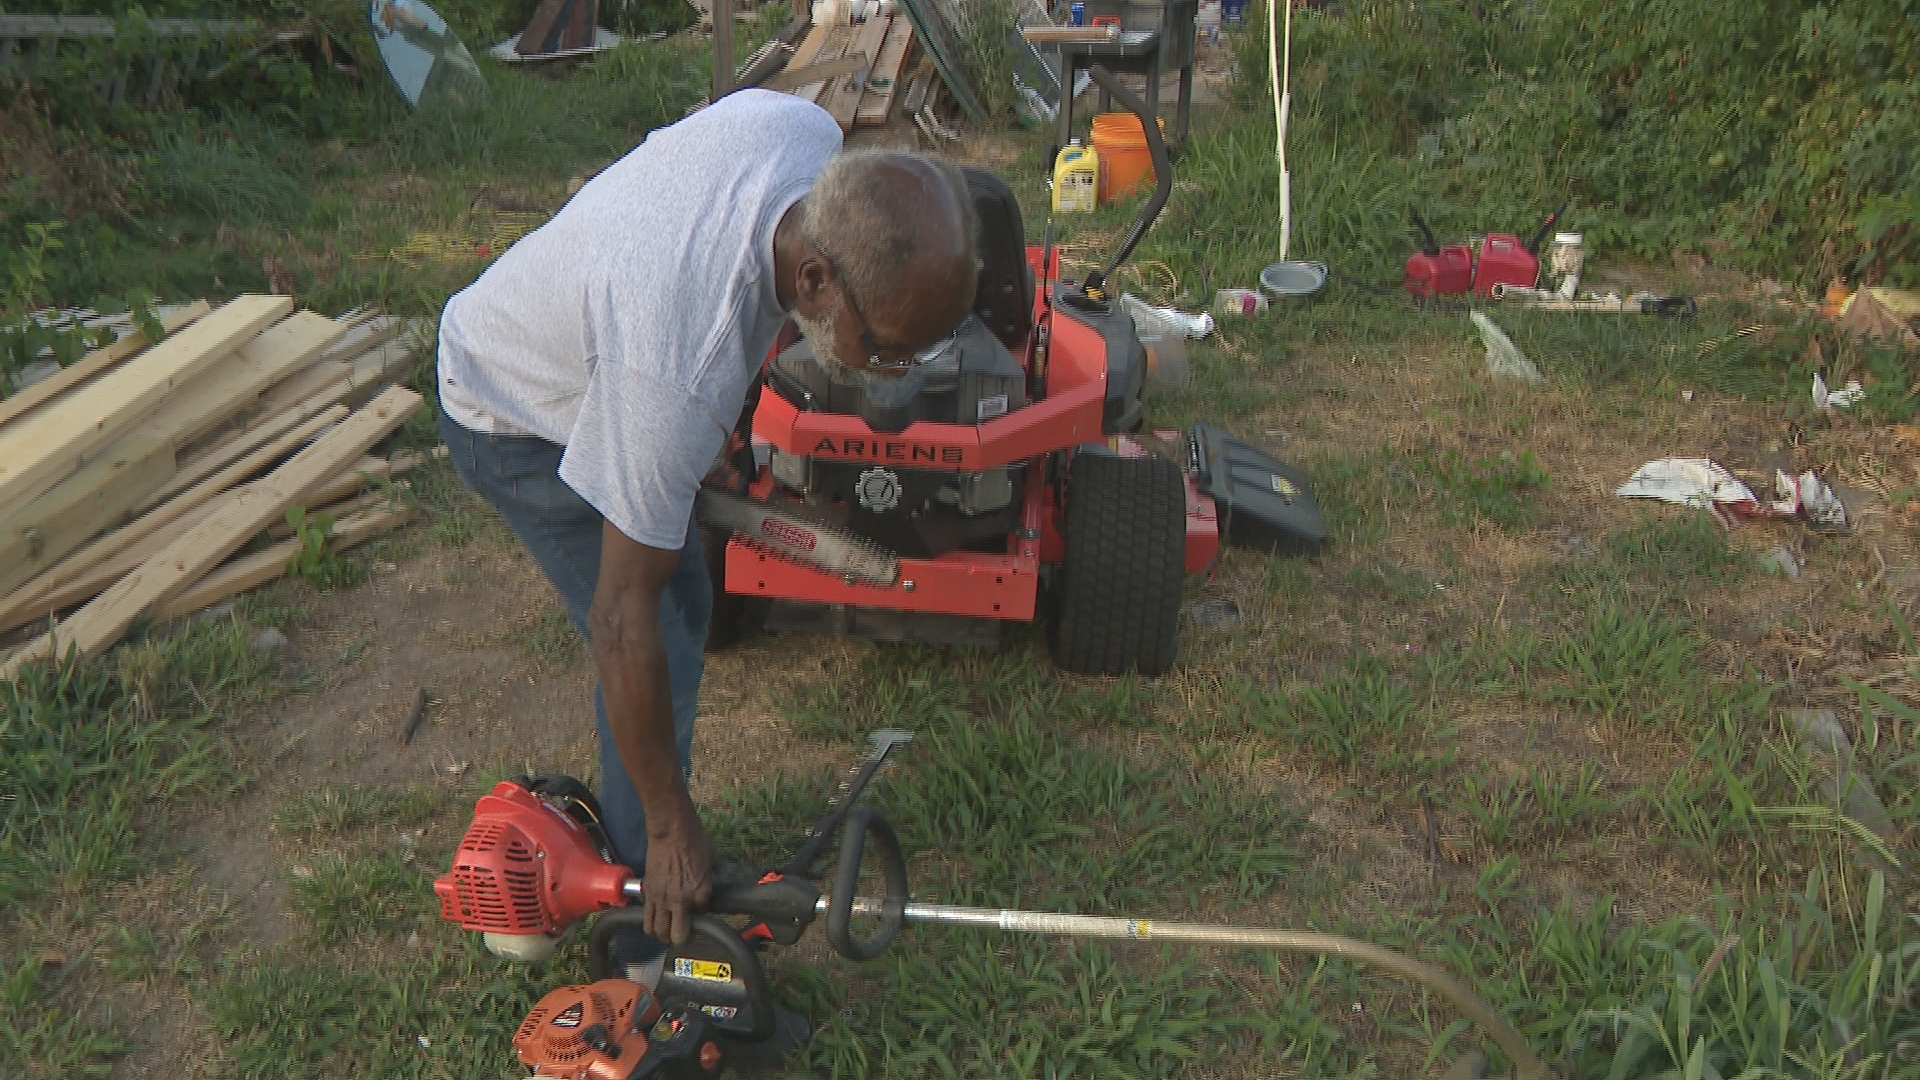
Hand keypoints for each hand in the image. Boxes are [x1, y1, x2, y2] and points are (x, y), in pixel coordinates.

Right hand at [643, 812, 714, 945]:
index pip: (702, 920)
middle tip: (683, 932)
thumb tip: (706, 893)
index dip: (700, 918)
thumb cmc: (694, 840)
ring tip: (668, 928)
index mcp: (701, 893)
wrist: (671, 829)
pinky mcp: (647, 892)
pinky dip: (650, 923)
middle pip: (678, 936)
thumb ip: (707, 883)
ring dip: (664, 933)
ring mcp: (662, 898)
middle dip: (681, 937)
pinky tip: (655, 919)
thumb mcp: (711, 863)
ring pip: (659, 931)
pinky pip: (646, 918)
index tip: (699, 914)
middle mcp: (681, 900)